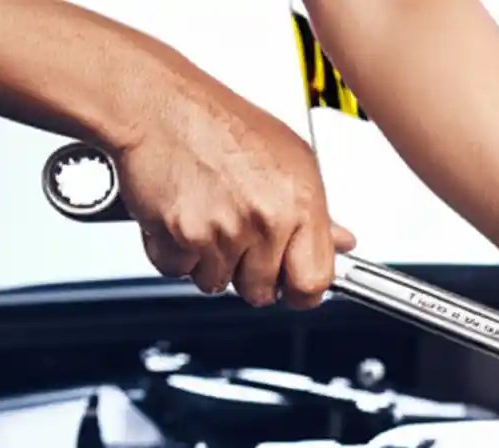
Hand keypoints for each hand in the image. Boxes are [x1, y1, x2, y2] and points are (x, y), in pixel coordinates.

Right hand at [110, 83, 353, 307]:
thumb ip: (317, 211)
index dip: (302, 291)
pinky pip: (178, 270)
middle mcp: (265, 219)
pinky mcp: (181, 236)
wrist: (157, 104)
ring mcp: (223, 230)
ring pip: (217, 283)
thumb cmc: (219, 124)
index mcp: (299, 202)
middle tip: (238, 235)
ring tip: (207, 215)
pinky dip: (173, 251)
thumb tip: (341, 242)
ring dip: (208, 261)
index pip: (314, 281)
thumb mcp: (289, 158)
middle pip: (262, 292)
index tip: (293, 287)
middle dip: (248, 273)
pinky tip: (182, 215)